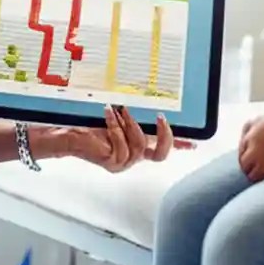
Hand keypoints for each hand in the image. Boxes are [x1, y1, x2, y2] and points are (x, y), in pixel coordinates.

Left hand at [61, 105, 195, 172]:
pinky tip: (108, 113)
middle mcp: (133, 157)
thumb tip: (148, 101)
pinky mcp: (112, 162)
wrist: (68, 136)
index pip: (162, 149)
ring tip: (121, 109)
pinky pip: (121, 144)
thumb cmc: (90, 125)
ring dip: (131, 124)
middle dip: (164, 135)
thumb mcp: (118, 117)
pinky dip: (115, 126)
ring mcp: (123, 162)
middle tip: (160, 117)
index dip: (180, 146)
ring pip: (139, 146)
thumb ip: (133, 115)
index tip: (194, 142)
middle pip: (160, 155)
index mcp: (137, 147)